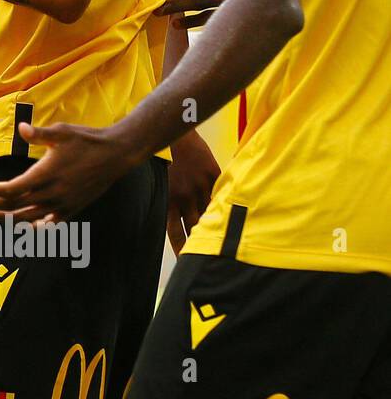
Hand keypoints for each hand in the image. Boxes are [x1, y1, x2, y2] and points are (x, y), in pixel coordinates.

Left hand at [0, 121, 142, 223]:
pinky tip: (25, 226)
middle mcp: (52, 193)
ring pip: (28, 217)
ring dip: (6, 216)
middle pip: (14, 205)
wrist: (116, 154)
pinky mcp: (73, 208)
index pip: (11, 189)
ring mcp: (63, 204)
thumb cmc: (87, 140)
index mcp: (45, 175)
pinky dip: (34, 226)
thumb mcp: (61, 132)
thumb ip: (39, 133)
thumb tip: (21, 128)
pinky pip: (49, 222)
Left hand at [166, 129, 219, 253]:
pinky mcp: (213, 175)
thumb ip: (170, 204)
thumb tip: (177, 224)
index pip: (176, 233)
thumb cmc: (165, 160)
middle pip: (196, 227)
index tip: (186, 263)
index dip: (182, 250)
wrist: (175, 135)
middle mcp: (185, 196)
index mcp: (169, 200)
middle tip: (210, 257)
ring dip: (218, 226)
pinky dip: (227, 205)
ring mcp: (201, 186)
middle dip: (202, 243)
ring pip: (212, 213)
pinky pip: (222, 195)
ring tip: (227, 243)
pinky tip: (235, 216)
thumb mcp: (161, 185)